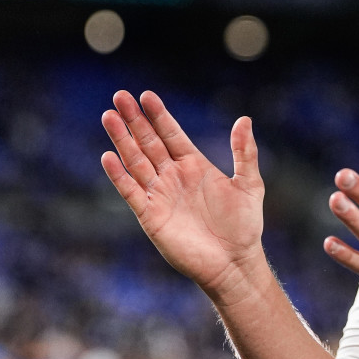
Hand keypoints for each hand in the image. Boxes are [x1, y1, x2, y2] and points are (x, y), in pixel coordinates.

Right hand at [100, 90, 265, 301]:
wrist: (234, 262)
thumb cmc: (244, 225)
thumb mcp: (249, 184)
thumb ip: (244, 153)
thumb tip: (244, 120)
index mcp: (195, 165)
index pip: (172, 133)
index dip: (159, 115)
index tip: (146, 95)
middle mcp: (174, 176)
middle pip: (149, 142)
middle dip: (135, 120)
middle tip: (120, 96)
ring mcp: (160, 195)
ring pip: (136, 161)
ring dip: (122, 140)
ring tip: (109, 116)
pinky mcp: (151, 216)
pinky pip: (131, 192)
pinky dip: (119, 175)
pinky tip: (109, 156)